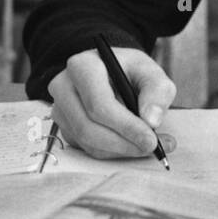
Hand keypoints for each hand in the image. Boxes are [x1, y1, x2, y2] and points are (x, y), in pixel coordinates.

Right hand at [47, 47, 176, 157]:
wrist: (114, 74)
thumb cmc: (130, 71)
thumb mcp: (151, 72)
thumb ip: (157, 92)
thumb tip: (151, 120)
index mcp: (83, 66)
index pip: (99, 104)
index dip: (126, 126)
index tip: (150, 140)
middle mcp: (64, 87)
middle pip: (88, 127)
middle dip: (123, 143)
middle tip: (152, 147)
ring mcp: (61, 109)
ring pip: (87, 141)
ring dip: (120, 150)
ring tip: (150, 146)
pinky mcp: (65, 127)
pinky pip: (86, 148)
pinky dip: (113, 152)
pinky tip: (133, 144)